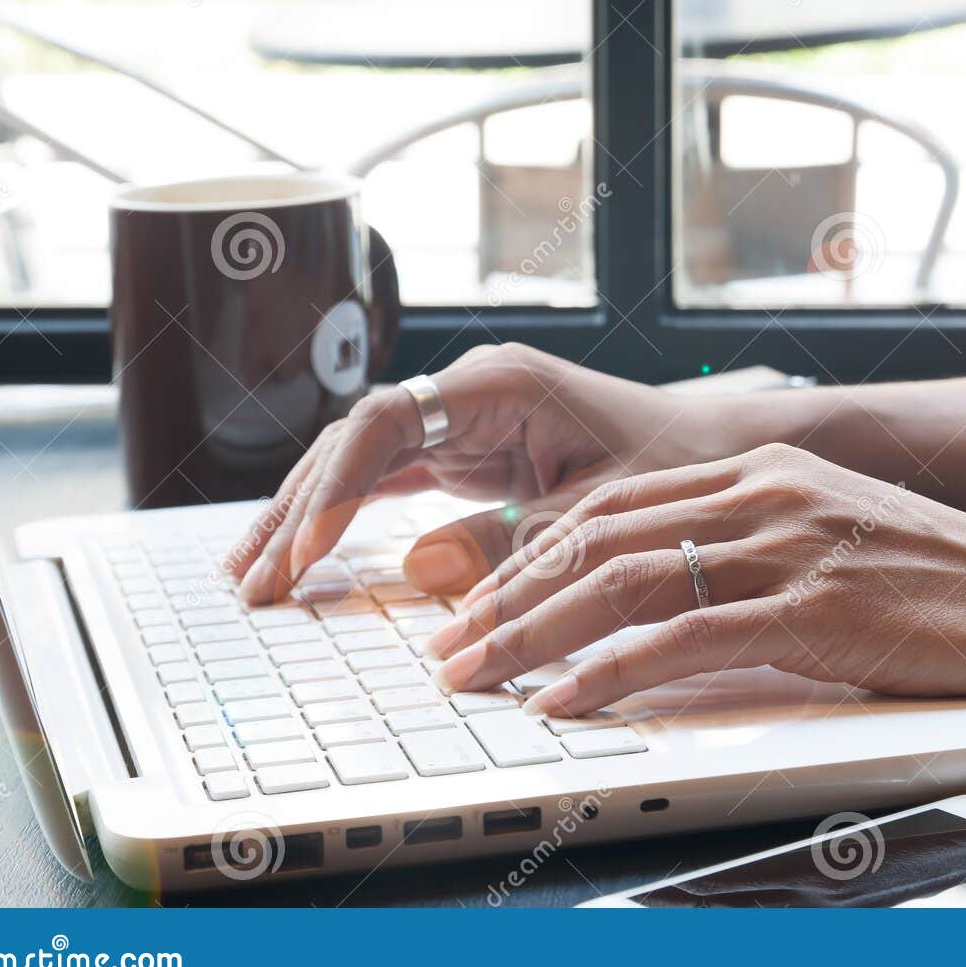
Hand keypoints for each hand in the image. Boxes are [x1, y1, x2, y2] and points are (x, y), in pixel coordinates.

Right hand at [228, 344, 739, 603]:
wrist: (714, 448)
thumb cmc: (672, 463)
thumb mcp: (596, 512)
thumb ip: (511, 542)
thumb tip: (415, 572)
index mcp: (497, 383)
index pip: (382, 423)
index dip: (333, 490)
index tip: (303, 556)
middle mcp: (468, 391)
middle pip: (352, 440)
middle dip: (299, 510)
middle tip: (252, 583)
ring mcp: (463, 418)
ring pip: (359, 460)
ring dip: (307, 514)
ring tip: (252, 576)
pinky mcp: (468, 450)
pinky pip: (388, 478)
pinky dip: (347, 517)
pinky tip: (306, 556)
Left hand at [429, 443, 965, 715]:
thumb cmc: (937, 580)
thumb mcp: (830, 537)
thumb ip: (749, 546)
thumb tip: (665, 596)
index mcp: (758, 468)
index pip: (613, 505)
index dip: (531, 555)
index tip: (480, 600)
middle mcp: (761, 492)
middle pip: (598, 536)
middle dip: (508, 594)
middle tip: (450, 643)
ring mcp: (785, 544)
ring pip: (623, 580)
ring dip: (534, 632)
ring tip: (476, 674)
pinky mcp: (810, 606)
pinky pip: (682, 635)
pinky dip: (609, 670)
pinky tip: (565, 698)